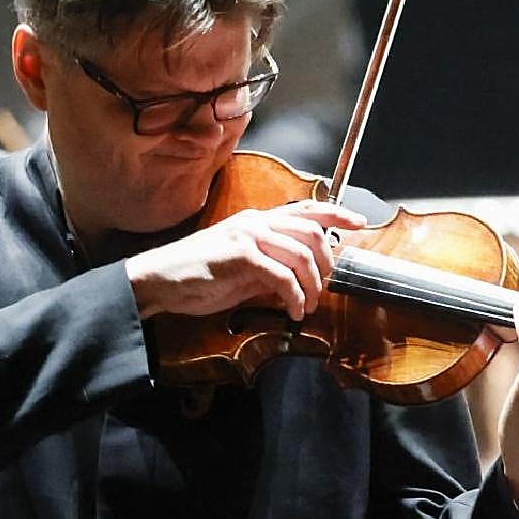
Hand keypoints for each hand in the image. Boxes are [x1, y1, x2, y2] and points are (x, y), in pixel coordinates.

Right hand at [127, 201, 367, 321]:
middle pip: (311, 230)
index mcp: (257, 221)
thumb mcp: (242, 268)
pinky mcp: (240, 256)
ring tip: (307, 305)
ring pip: (301, 253)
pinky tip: (293, 310)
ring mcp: (247, 236)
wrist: (159, 280)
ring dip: (312, 285)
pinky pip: (282, 275)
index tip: (359, 221)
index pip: (306, 208)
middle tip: (325, 285)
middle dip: (327, 260)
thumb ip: (270, 266)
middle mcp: (255, 222)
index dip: (336, 212)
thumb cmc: (196, 275)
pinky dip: (294, 296)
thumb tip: (298, 277)